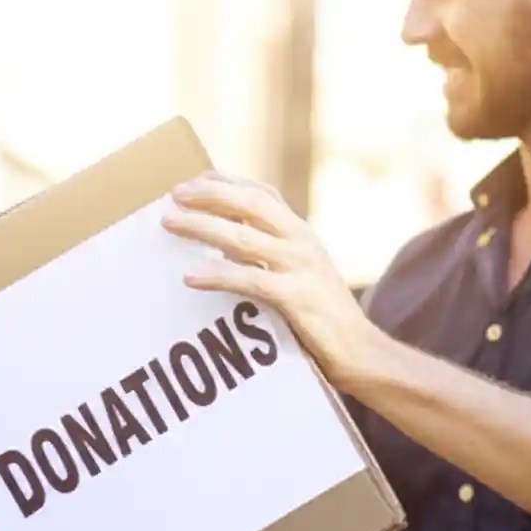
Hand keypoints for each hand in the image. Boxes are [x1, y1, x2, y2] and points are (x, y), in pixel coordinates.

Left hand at [160, 171, 387, 386]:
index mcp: (301, 232)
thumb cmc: (321, 315)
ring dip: (202, 227)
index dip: (226, 182)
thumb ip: (266, 254)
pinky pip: (250, 280)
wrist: (361, 350)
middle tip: (174, 194)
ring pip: (243, 238)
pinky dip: (217, 275)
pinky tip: (190, 276)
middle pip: (250, 204)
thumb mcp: (298, 273)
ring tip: (169, 223)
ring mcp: (301, 267)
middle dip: (210, 195)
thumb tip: (220, 244)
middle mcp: (302, 241)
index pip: (262, 193)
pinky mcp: (297, 297)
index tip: (192, 180)